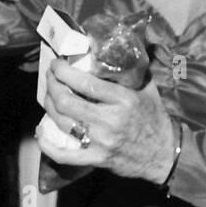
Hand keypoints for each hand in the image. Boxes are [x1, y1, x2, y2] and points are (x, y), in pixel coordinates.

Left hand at [39, 58, 175, 183]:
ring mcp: (101, 142)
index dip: (64, 72)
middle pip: (67, 102)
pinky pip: (65, 155)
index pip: (85, 83)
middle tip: (50, 77)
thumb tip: (122, 47)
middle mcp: (109, 120)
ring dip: (49, 106)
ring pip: (62, 123)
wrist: (164, 154)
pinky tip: (41, 132)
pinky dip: (48, 144)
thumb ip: (133, 70)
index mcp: (122, 100)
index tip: (57, 64)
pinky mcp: (97, 159)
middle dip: (52, 85)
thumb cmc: (155, 119)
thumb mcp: (148, 89)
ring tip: (48, 96)